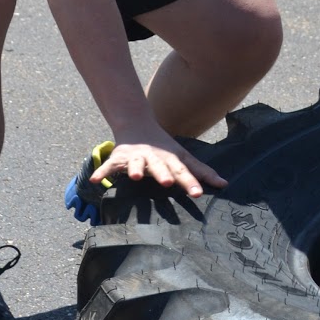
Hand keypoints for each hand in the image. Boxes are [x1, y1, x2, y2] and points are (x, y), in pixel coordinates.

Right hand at [92, 139, 226, 197]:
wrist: (138, 125)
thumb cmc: (164, 149)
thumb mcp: (183, 158)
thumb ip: (201, 172)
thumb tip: (225, 184)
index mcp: (170, 159)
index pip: (183, 171)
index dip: (191, 182)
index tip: (198, 194)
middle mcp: (154, 158)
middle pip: (160, 166)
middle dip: (163, 174)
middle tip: (168, 182)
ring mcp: (135, 157)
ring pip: (135, 163)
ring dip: (134, 169)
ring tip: (134, 176)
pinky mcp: (118, 158)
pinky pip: (109, 166)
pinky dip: (102, 171)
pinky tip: (95, 180)